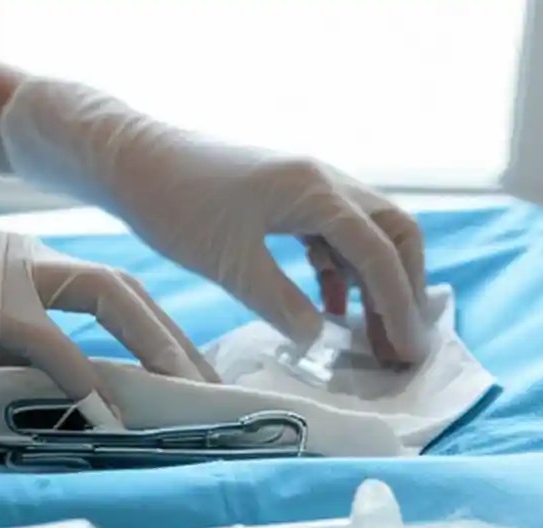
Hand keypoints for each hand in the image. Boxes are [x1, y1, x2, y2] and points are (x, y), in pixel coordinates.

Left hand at [0, 78, 428, 363]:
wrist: (131, 160)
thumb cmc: (173, 205)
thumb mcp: (228, 264)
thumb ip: (281, 303)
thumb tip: (324, 341)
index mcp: (316, 191)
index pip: (381, 252)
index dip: (400, 306)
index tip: (411, 353)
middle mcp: (322, 180)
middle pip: (392, 235)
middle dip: (404, 291)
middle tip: (402, 345)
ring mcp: (305, 185)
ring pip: (363, 235)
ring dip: (373, 285)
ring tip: (372, 339)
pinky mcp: (283, 196)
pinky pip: (330, 235)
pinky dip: (339, 273)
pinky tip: (330, 311)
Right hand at [0, 179, 216, 424]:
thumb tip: (28, 383)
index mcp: (15, 260)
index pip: (102, 288)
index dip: (148, 323)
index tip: (175, 364)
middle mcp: (24, 257)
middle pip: (124, 287)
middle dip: (174, 334)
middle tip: (209, 383)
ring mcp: (7, 273)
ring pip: (108, 299)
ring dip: (156, 345)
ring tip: (189, 395)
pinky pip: (52, 343)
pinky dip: (86, 378)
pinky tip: (111, 414)